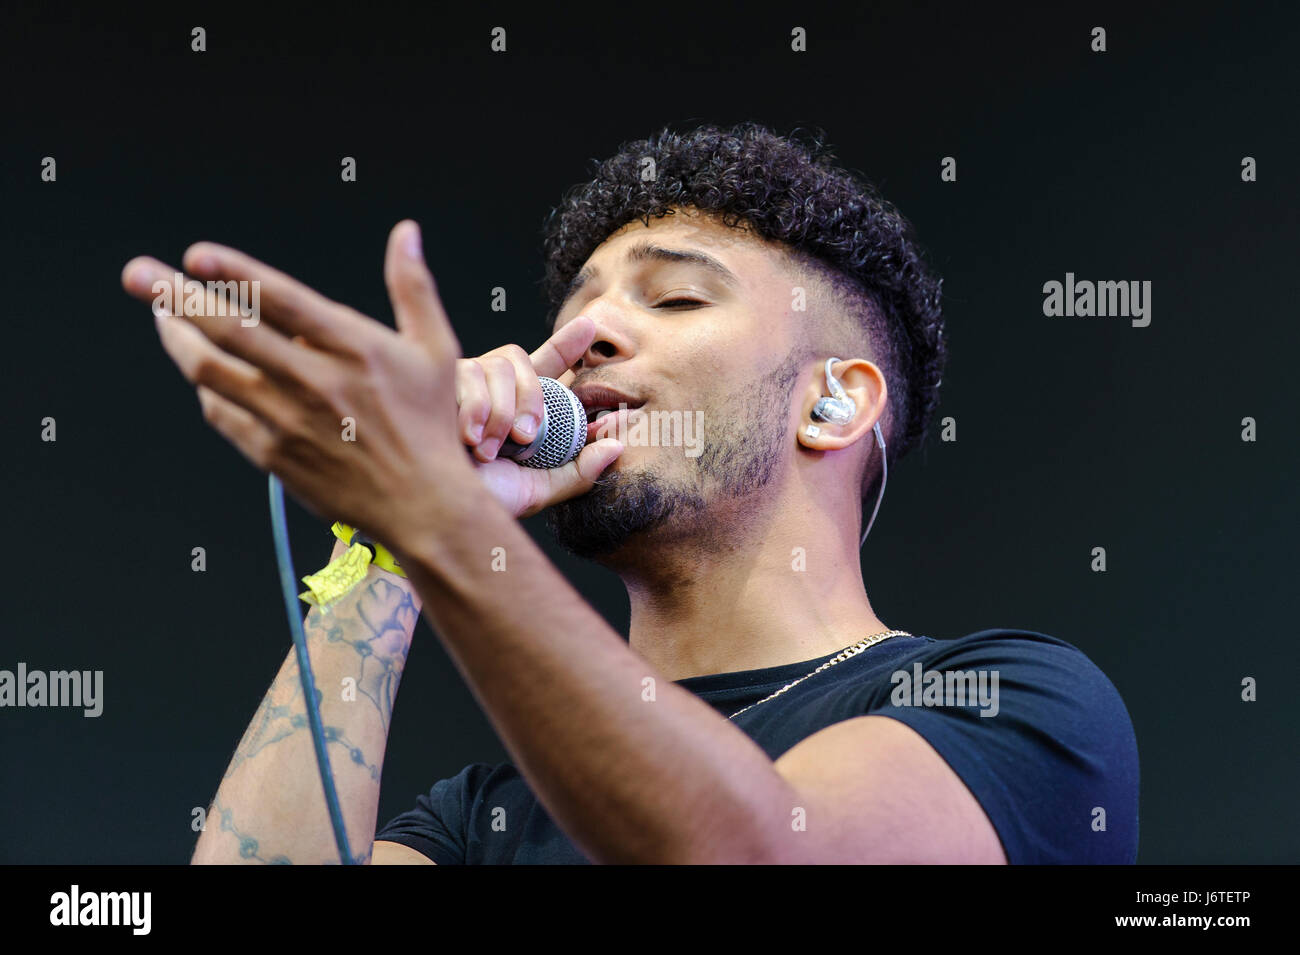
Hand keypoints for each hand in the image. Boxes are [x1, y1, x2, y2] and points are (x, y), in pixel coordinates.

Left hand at [121, 221, 472, 554]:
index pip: (283, 300)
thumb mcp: (436, 350)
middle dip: (175, 297)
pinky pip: (222, 413)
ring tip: (161, 315)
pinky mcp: (273, 454)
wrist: (423, 505)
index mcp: (354, 348)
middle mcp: (315, 381)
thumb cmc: (430, 424)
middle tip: (137, 274)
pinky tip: (202, 367)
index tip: (196, 256)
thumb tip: (406, 232)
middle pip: (231, 330)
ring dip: (178, 338)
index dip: (236, 274)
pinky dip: (206, 387)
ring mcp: (289, 420)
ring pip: (212, 372)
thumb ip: (413, 287)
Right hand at [457, 319, 623, 518]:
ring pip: (498, 366)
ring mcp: (462, 383)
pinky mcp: (436, 383)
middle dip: (531, 396)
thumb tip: (618, 444)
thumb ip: (580, 471)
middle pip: (520, 359)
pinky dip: (476, 409)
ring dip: (502, 411)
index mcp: (517, 409)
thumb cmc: (481, 502)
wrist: (438, 513)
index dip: (566, 345)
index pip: (546, 366)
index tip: (588, 327)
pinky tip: (469, 439)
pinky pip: (469, 375)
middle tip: (526, 438)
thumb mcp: (538, 490)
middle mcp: (489, 389)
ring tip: (489, 450)